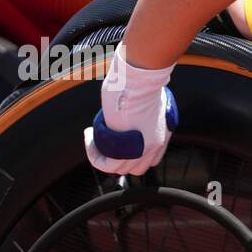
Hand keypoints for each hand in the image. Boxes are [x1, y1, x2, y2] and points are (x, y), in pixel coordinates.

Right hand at [83, 49, 177, 175]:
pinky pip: (106, 165)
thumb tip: (130, 107)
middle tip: (103, 141)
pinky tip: (89, 136)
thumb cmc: (143, 83)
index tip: (120, 142)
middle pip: (135, 168)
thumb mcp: (148, 99)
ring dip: (101, 155)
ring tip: (92, 137)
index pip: (151, 160)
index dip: (133, 155)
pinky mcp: (127, 151)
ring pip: (118, 168)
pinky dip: (95, 155)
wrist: (141, 82)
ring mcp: (141, 151)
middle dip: (116, 158)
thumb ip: (143, 108)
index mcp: (162, 136)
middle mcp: (154, 147)